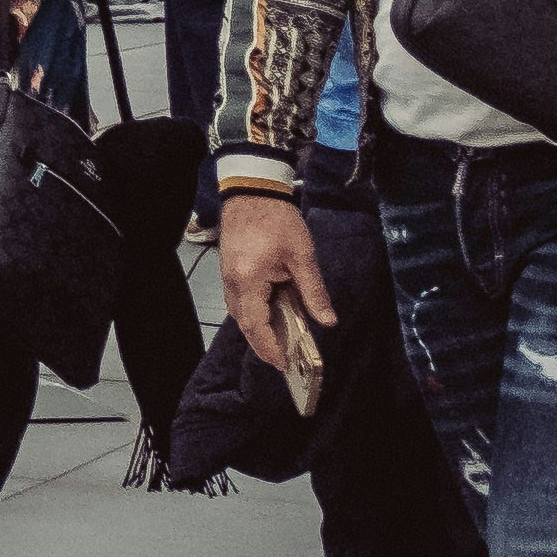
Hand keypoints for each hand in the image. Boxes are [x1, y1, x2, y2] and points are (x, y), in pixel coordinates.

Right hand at [218, 193, 332, 374]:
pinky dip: (255, 313)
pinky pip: (241, 300)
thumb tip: (327, 321)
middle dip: (262, 344)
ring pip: (241, 313)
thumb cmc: (278, 221)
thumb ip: (313, 291)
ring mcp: (229, 276)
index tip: (284, 365)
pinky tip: (270, 315)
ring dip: (258, 330)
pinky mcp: (231, 269)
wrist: (253, 190)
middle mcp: (234, 283)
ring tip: (279, 343)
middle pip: (244, 323)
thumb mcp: (302, 256)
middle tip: (282, 361)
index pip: (256, 325)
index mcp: (249, 281)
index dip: (270, 347)